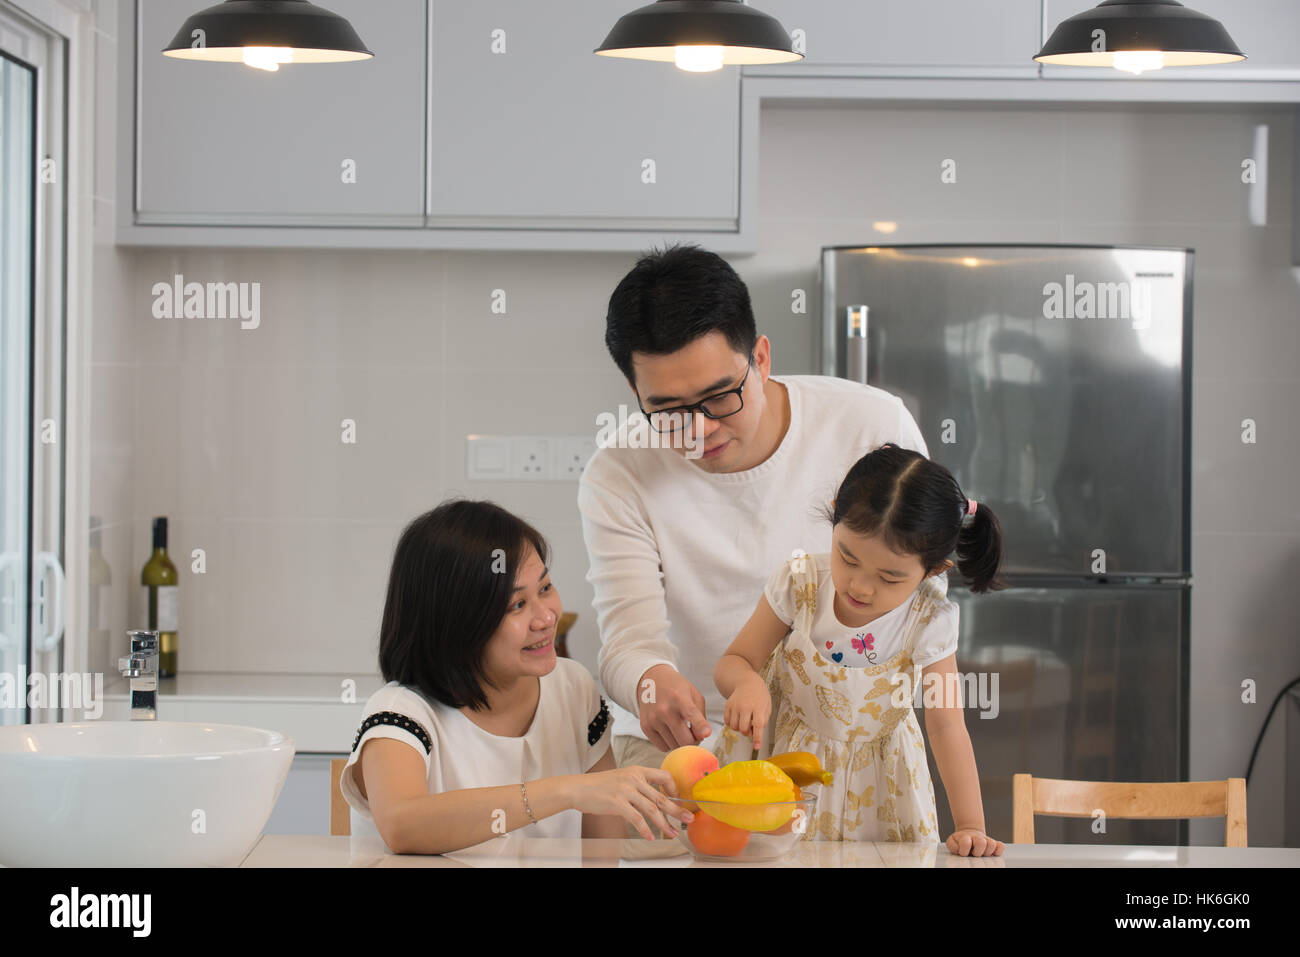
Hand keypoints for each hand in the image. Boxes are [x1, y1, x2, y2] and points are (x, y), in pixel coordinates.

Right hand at [567, 766, 693, 839]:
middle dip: (677, 810)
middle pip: (661, 797)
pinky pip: (637, 819)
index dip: (674, 788)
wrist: (577, 788)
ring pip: (652, 809)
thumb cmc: (599, 786)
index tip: (678, 799)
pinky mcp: (617, 803)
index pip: (664, 776)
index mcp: (637, 771)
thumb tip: (653, 801)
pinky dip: (645, 829)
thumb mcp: (621, 778)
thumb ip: (637, 785)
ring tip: (672, 834)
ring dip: (664, 824)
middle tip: (689, 819)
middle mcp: (633, 779)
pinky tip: (651, 837)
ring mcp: (625, 790)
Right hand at [637, 664, 711, 750]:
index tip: (707, 733)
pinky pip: (663, 747)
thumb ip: (701, 717)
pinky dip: (669, 743)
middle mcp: (664, 709)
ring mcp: (653, 719)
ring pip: (675, 747)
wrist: (651, 680)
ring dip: (681, 743)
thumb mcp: (694, 694)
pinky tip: (670, 731)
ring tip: (681, 730)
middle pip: (684, 740)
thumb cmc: (676, 689)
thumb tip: (701, 737)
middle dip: (694, 742)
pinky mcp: (645, 727)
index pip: (691, 714)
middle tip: (694, 735)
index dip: (700, 725)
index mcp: (679, 697)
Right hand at [723, 672, 771, 750]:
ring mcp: (735, 705)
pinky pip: (726, 722)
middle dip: (747, 733)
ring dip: (739, 728)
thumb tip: (755, 733)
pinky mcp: (727, 705)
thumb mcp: (767, 706)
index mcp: (758, 706)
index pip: (758, 725)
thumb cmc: (759, 696)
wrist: (747, 682)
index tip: (757, 747)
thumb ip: (764, 720)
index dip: (757, 738)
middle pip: (743, 728)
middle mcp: (745, 706)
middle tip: (750, 728)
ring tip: (744, 722)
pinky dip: (731, 724)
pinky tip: (737, 718)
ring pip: (734, 727)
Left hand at [946, 828, 1004, 856]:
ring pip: (992, 844)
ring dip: (987, 851)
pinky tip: (992, 853)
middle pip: (981, 843)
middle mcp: (977, 838)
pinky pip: (1001, 847)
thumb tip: (959, 850)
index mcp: (966, 838)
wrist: (969, 834)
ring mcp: (986, 841)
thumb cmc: (960, 841)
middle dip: (978, 851)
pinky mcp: (995, 844)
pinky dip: (998, 850)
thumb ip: (953, 846)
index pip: (966, 843)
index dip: (964, 849)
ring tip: (982, 853)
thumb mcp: (952, 842)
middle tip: (974, 854)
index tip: (963, 853)